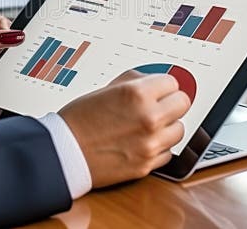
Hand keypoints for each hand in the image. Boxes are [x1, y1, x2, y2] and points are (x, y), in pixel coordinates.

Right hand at [59, 71, 190, 187]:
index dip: (162, 86)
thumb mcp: (106, 89)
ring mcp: (150, 144)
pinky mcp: (147, 165)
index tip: (157, 90)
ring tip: (146, 127)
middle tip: (157, 106)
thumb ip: (136, 82)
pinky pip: (168, 152)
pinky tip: (140, 143)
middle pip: (183, 103)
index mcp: (137, 94)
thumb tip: (155, 82)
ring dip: (166, 127)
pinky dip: (158, 148)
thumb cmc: (79, 120)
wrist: (63, 152)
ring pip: (179, 130)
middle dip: (170, 103)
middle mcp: (148, 118)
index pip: (172, 83)